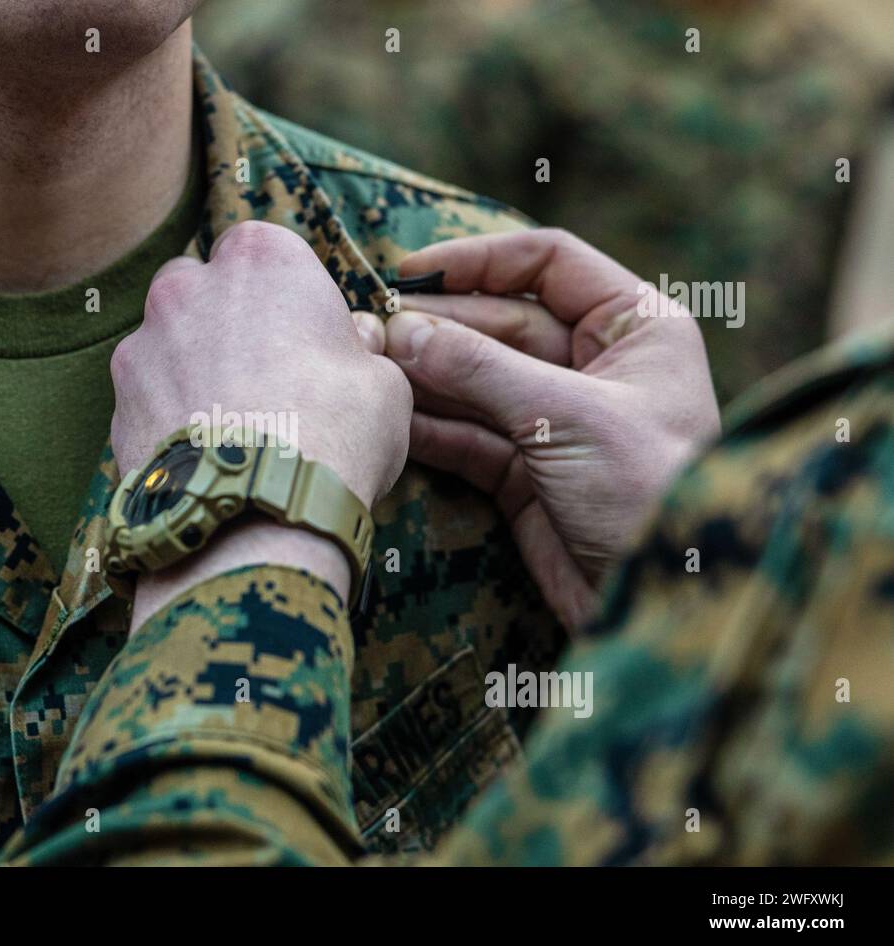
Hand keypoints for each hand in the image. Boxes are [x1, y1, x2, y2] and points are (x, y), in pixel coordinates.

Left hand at [112, 220, 412, 624]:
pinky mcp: (117, 400)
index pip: (267, 252)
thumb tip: (351, 345)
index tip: (305, 336)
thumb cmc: (335, 434)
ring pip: (167, 341)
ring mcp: (143, 341)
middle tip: (262, 376)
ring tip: (228, 425)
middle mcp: (190, 285)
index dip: (287, 296)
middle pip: (202, 286)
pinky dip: (167, 416)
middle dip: (223, 319)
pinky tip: (200, 454)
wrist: (256, 512)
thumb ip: (359, 352)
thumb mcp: (384, 386)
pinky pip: (146, 396)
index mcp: (261, 257)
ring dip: (190, 368)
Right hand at [377, 227, 719, 629]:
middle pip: (500, 322)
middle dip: (438, 328)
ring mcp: (556, 420)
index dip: (478, 261)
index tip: (410, 273)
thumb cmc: (649, 490)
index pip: (548, 263)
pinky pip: (468, 436)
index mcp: (633, 326)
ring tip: (369, 368)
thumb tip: (403, 330)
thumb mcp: (566, 416)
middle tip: (374, 331)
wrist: (662, 598)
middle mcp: (594, 365)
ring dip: (425, 377)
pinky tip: (390, 417)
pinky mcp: (527, 474)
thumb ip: (480, 369)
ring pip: (476, 382)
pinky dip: (430, 428)